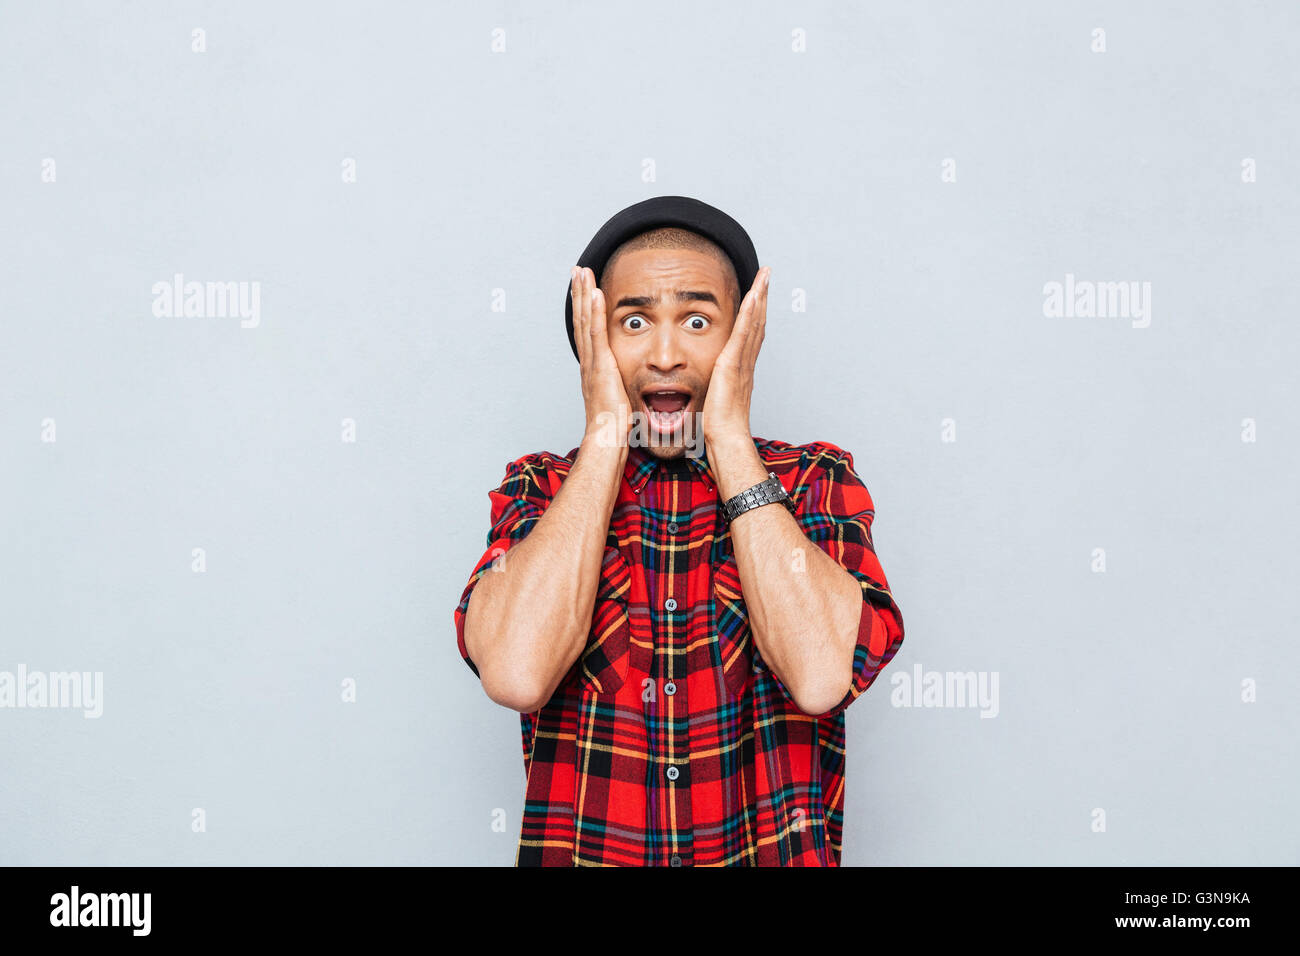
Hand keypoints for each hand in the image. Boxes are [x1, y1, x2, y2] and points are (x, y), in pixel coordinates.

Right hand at [571, 266, 630, 449]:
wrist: (606, 440)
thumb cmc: (614, 427)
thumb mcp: (619, 400)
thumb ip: (622, 387)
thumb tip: (630, 386)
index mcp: (594, 368)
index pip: (588, 331)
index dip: (585, 309)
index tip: (585, 289)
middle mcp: (589, 361)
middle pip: (582, 320)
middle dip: (580, 294)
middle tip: (578, 270)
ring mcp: (593, 362)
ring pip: (586, 321)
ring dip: (584, 294)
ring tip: (582, 272)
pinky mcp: (601, 366)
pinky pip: (597, 334)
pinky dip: (595, 312)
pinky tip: (595, 292)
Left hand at [702, 266, 768, 446]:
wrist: (726, 439)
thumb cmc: (719, 427)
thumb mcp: (714, 400)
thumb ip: (713, 388)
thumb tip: (707, 387)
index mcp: (740, 369)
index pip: (749, 334)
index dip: (755, 313)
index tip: (758, 294)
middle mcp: (745, 362)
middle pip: (757, 322)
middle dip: (761, 297)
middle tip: (766, 275)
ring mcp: (741, 362)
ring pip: (754, 323)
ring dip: (759, 297)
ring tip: (764, 276)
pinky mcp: (733, 365)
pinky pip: (743, 334)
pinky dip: (750, 314)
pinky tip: (754, 296)